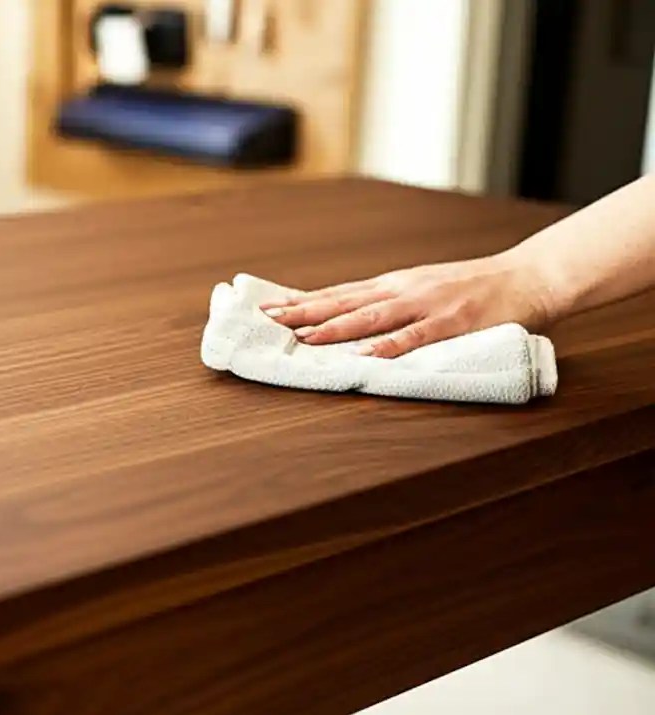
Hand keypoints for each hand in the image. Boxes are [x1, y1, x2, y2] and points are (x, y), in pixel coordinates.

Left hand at [258, 254, 558, 357]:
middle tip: (267, 319)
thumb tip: (354, 319)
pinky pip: (416, 337)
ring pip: (372, 318)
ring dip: (335, 327)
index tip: (268, 307)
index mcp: (395, 284)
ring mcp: (427, 305)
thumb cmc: (475, 288)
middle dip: (304, 311)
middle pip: (344, 302)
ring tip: (302, 337)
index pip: (339, 293)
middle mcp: (403, 290)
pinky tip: (365, 355)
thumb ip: (392, 304)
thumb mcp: (425, 289)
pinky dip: (388, 346)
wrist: (529, 276)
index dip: (302, 301)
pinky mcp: (453, 322)